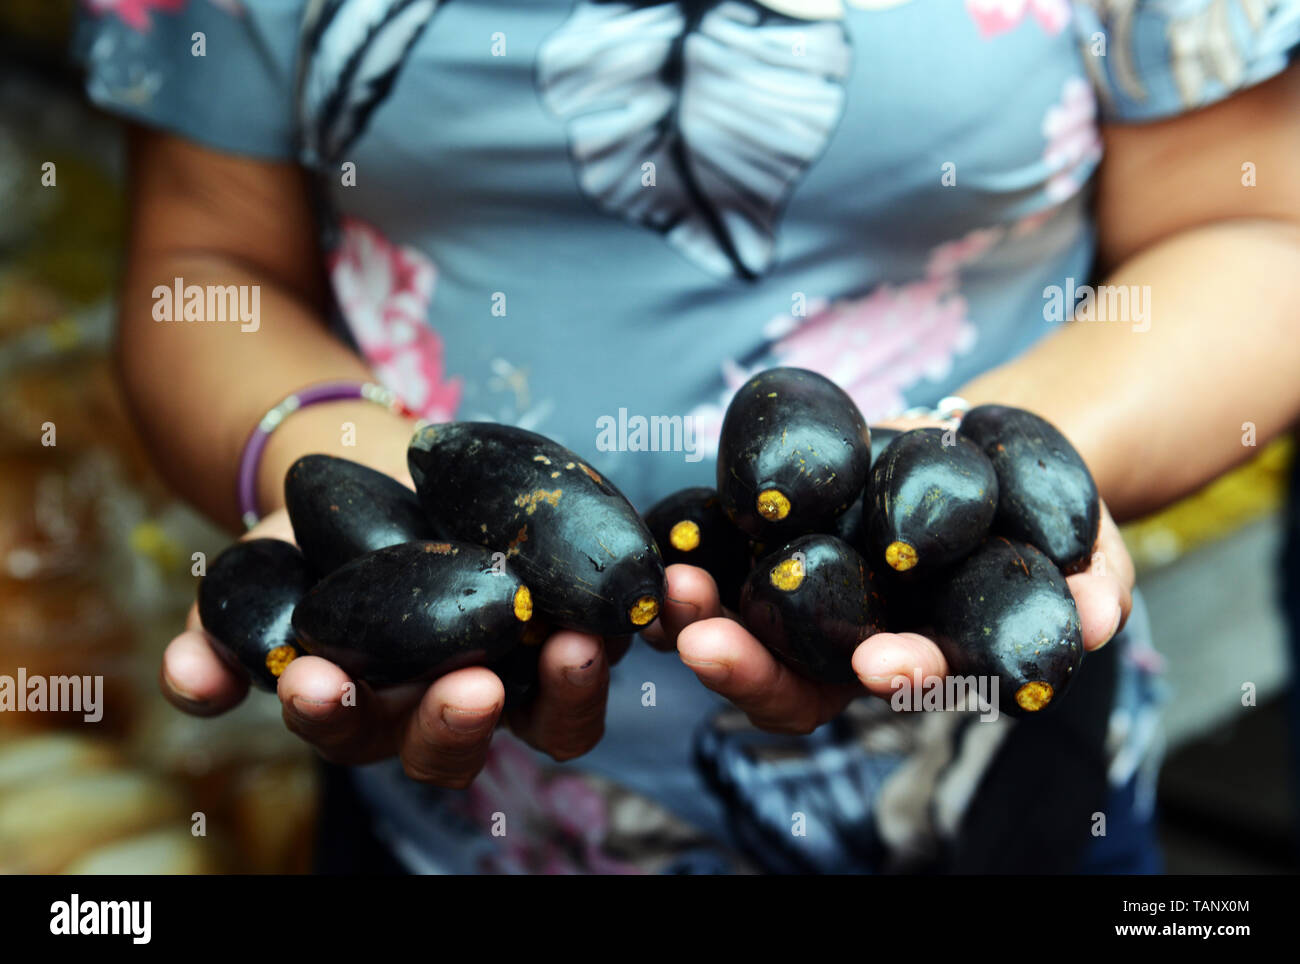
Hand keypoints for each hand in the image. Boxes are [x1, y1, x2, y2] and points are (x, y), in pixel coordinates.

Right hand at [162, 509, 617, 787]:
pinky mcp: (582, 620)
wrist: (386, 472)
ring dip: (568, 690)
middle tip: (470, 686)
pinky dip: (639, 621)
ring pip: (554, 715)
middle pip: (461, 742)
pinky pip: (618, 635)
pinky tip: (657, 594)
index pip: (348, 731)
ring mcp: (524, 671)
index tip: (314, 680)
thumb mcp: (261, 574)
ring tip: (572, 643)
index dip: (332, 713)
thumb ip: (219, 629)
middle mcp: (450, 703)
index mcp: (369, 707)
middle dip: (459, 721)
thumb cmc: (315, 537)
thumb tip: (189, 679)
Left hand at [646, 417, 1133, 732]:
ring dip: (701, 616)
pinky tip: (666, 540)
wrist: (978, 453)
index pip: (900, 679)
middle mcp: (850, 640)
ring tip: (675, 586)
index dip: (894, 676)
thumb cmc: (1039, 514)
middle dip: (750, 668)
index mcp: (922, 652)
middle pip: (792, 677)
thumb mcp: (1079, 540)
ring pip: (740, 628)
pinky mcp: (769, 541)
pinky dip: (691, 553)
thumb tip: (1100, 614)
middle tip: (707, 643)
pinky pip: (719, 559)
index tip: (880, 665)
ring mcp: (804, 595)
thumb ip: (1091, 577)